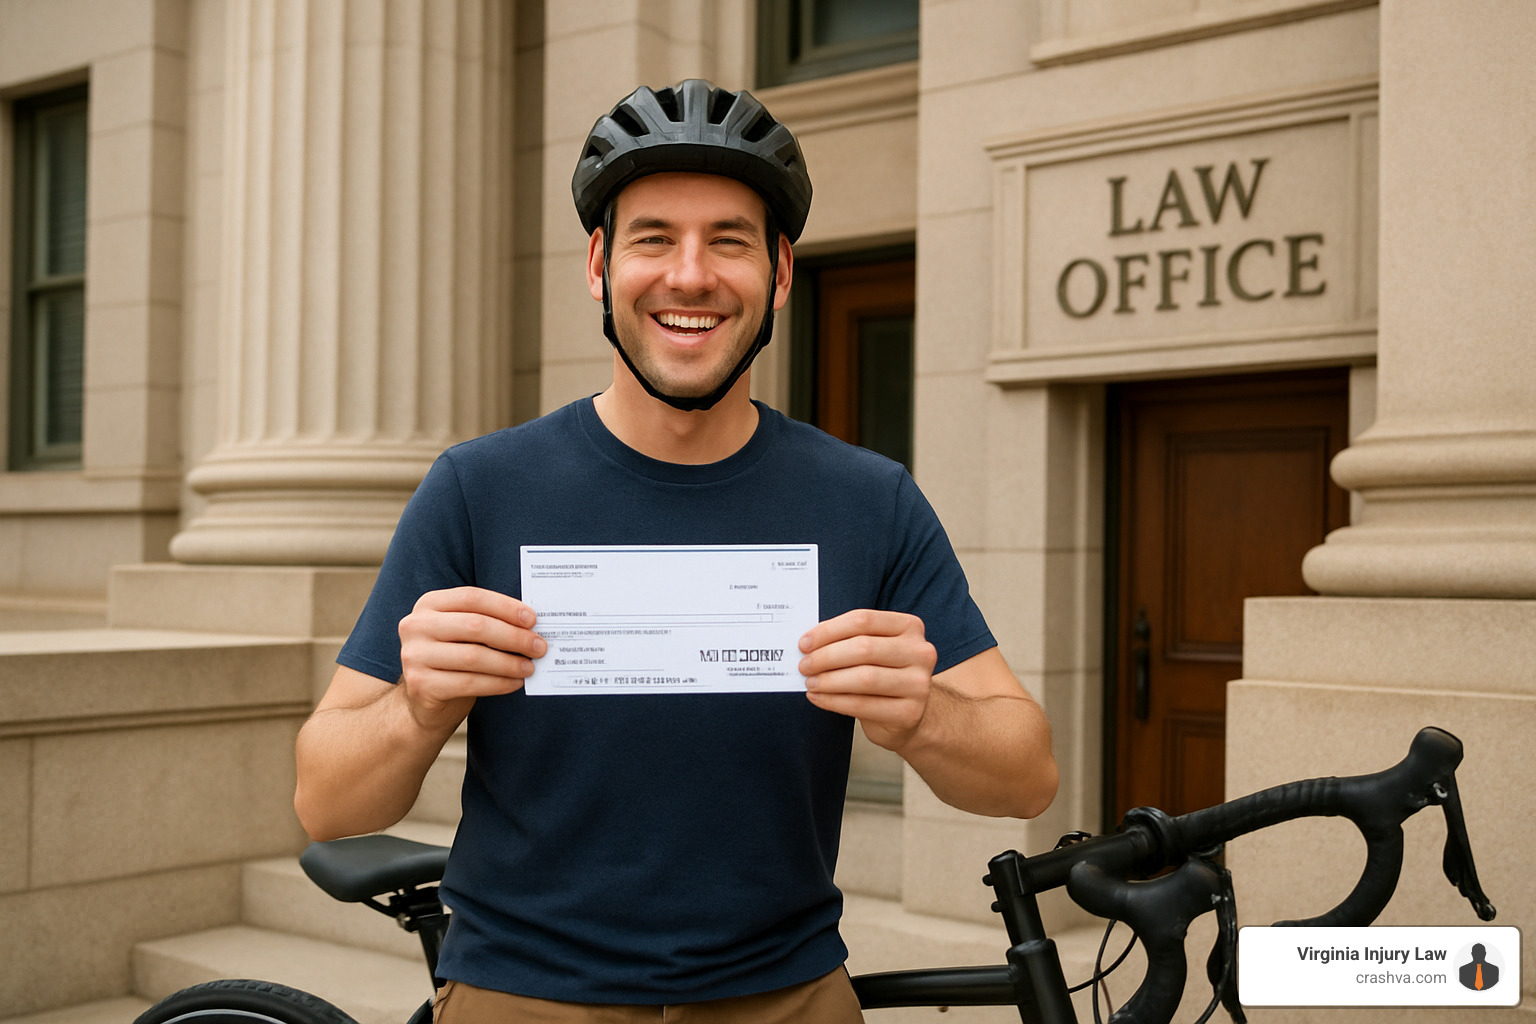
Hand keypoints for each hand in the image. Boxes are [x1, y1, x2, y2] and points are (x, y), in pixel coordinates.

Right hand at [397, 586, 544, 733]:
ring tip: (530, 667)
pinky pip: (469, 683)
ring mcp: (414, 656)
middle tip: (538, 646)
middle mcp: (415, 626)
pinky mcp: (420, 685)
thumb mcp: (461, 633)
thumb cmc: (451, 659)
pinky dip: (498, 683)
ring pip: (474, 656)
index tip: (532, 619)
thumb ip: (485, 621)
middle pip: (475, 625)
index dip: (505, 607)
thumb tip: (531, 623)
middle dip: (513, 636)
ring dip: (509, 663)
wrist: (423, 701)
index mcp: (428, 604)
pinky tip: (514, 683)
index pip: (472, 598)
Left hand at [798, 609, 936, 750]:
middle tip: (804, 665)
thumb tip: (808, 642)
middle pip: (864, 648)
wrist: (908, 713)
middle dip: (826, 657)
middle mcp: (920, 652)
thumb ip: (848, 640)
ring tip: (810, 682)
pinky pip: (864, 705)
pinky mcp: (910, 712)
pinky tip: (819, 698)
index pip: (863, 620)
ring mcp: (919, 684)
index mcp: (910, 626)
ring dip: (829, 680)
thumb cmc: (883, 674)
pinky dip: (834, 701)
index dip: (828, 631)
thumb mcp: (874, 649)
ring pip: (864, 678)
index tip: (804, 643)